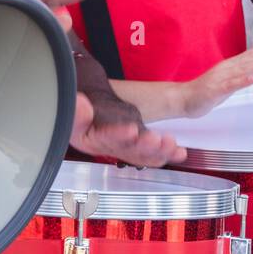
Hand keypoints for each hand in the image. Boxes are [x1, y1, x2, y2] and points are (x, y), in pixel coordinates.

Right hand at [71, 90, 186, 166]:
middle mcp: (107, 145)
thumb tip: (80, 104)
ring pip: (141, 154)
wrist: (93, 99)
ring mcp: (124, 145)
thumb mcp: (73, 104)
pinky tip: (179, 153)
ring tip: (170, 144)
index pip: (103, 138)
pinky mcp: (137, 144)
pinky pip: (151, 153)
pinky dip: (166, 153)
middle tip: (155, 139)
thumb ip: (77, 109)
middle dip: (142, 146)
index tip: (131, 129)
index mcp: (88, 138)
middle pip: (126, 150)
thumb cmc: (84, 102)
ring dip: (157, 150)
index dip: (117, 135)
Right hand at [177, 39, 252, 117]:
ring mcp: (222, 78)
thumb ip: (243, 72)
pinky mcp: (215, 90)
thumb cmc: (205, 90)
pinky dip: (242, 81)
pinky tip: (252, 78)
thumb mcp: (229, 79)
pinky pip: (230, 85)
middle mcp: (229, 68)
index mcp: (233, 65)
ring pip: (244, 69)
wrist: (182, 98)